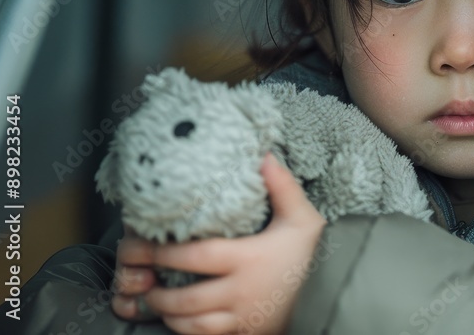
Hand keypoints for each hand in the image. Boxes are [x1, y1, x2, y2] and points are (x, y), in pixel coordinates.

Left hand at [112, 153, 326, 334]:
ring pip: (192, 325)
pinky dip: (187, 331)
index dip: (165, 254)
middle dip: (157, 291)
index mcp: (250, 259)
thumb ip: (283, 187)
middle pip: (186, 299)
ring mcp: (243, 318)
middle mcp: (242, 292)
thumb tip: (264, 156)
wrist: (332, 293)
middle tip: (142, 279)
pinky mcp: (245, 334)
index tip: (147, 247)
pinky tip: (179, 319)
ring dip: (168, 315)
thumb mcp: (302, 218)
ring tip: (156, 300)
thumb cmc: (311, 254)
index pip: (197, 258)